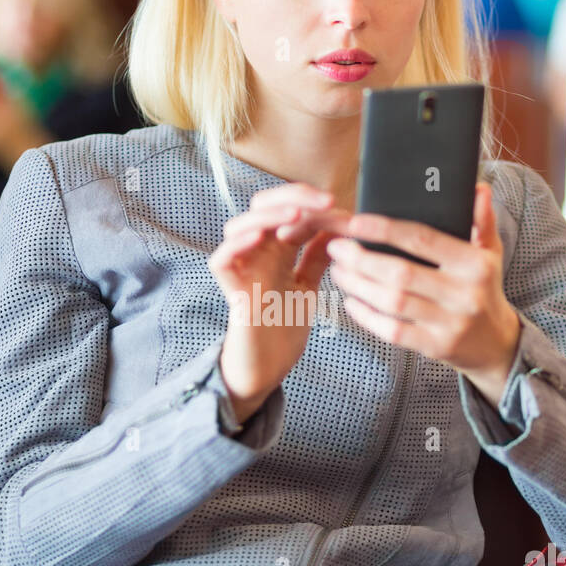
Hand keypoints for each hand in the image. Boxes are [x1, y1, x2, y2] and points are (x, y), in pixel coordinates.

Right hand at [208, 184, 350, 420]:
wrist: (269, 368)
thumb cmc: (283, 328)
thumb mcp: (308, 285)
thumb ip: (316, 257)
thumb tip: (336, 228)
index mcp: (277, 251)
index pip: (290, 211)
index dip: (315, 205)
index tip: (344, 211)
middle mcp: (257, 255)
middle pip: (263, 208)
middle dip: (293, 197)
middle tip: (325, 202)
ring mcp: (242, 270)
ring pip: (239, 226)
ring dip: (268, 215)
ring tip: (296, 214)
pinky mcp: (231, 292)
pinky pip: (222, 260)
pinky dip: (237, 245)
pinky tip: (259, 237)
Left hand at [325, 182, 522, 408]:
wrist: (497, 343)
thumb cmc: (484, 288)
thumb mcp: (490, 253)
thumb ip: (482, 221)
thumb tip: (479, 189)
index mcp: (475, 264)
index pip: (423, 240)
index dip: (385, 230)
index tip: (355, 223)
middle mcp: (464, 294)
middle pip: (401, 273)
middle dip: (361, 259)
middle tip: (337, 247)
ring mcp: (450, 323)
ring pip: (393, 302)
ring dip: (358, 285)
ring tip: (338, 271)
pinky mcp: (435, 347)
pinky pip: (393, 331)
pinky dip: (367, 316)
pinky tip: (351, 302)